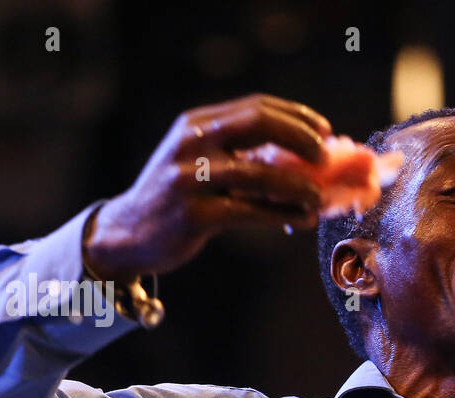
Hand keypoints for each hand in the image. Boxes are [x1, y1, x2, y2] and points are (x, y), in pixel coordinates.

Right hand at [83, 94, 331, 282]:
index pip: (256, 107)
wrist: (128, 233)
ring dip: (298, 186)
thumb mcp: (200, 162)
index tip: (325, 132)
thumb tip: (304, 160)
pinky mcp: (194, 214)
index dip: (296, 117)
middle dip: (301, 138)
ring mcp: (190, 177)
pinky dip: (283, 215)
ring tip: (319, 198)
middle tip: (325, 158)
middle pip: (259, 124)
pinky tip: (302, 220)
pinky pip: (251, 211)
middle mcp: (191, 142)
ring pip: (260, 174)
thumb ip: (241, 154)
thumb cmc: (178, 198)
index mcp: (197, 123)